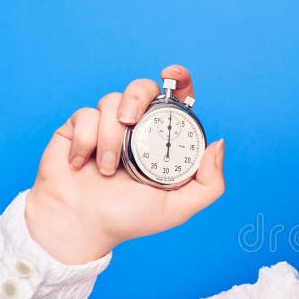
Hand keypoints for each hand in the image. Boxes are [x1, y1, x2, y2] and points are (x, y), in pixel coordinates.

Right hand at [25, 65, 225, 264]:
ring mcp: (108, 126)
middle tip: (128, 122)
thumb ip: (209, 183)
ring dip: (109, 137)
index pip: (176, 100)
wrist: (80, 224)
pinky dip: (85, 141)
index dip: (179, 80)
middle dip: (136, 97)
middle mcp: (138, 129)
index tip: (171, 75)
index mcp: (165, 141)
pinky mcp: (79, 127)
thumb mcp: (178, 207)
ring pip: (112, 101)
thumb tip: (218, 144)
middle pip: (143, 88)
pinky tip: (83, 164)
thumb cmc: (128, 218)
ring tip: (109, 168)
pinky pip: (85, 115)